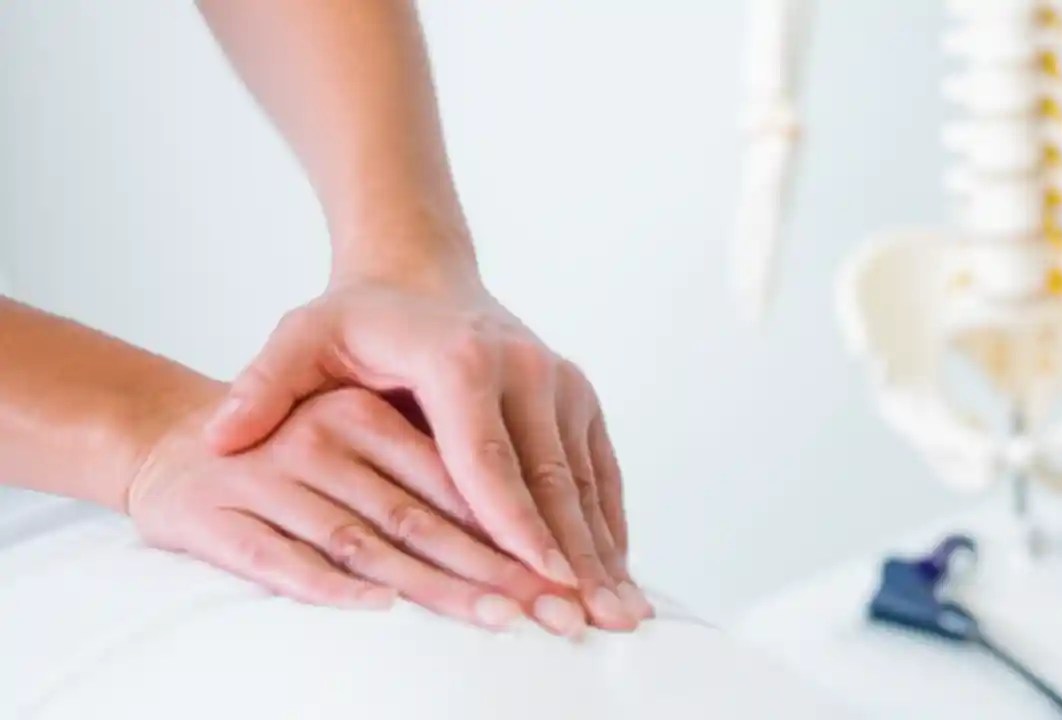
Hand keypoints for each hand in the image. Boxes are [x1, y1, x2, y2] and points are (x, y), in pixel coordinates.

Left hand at [201, 277, 650, 628]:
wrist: (423, 273)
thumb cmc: (362, 316)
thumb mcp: (303, 337)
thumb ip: (266, 385)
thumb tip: (219, 437)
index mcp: (459, 359)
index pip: (487, 457)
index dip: (513, 523)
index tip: (540, 578)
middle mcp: (524, 367)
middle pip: (549, 479)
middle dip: (570, 556)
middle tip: (589, 618)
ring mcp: (559, 381)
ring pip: (583, 479)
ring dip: (602, 550)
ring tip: (620, 611)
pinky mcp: (577, 396)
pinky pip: (599, 468)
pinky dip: (609, 521)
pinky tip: (616, 569)